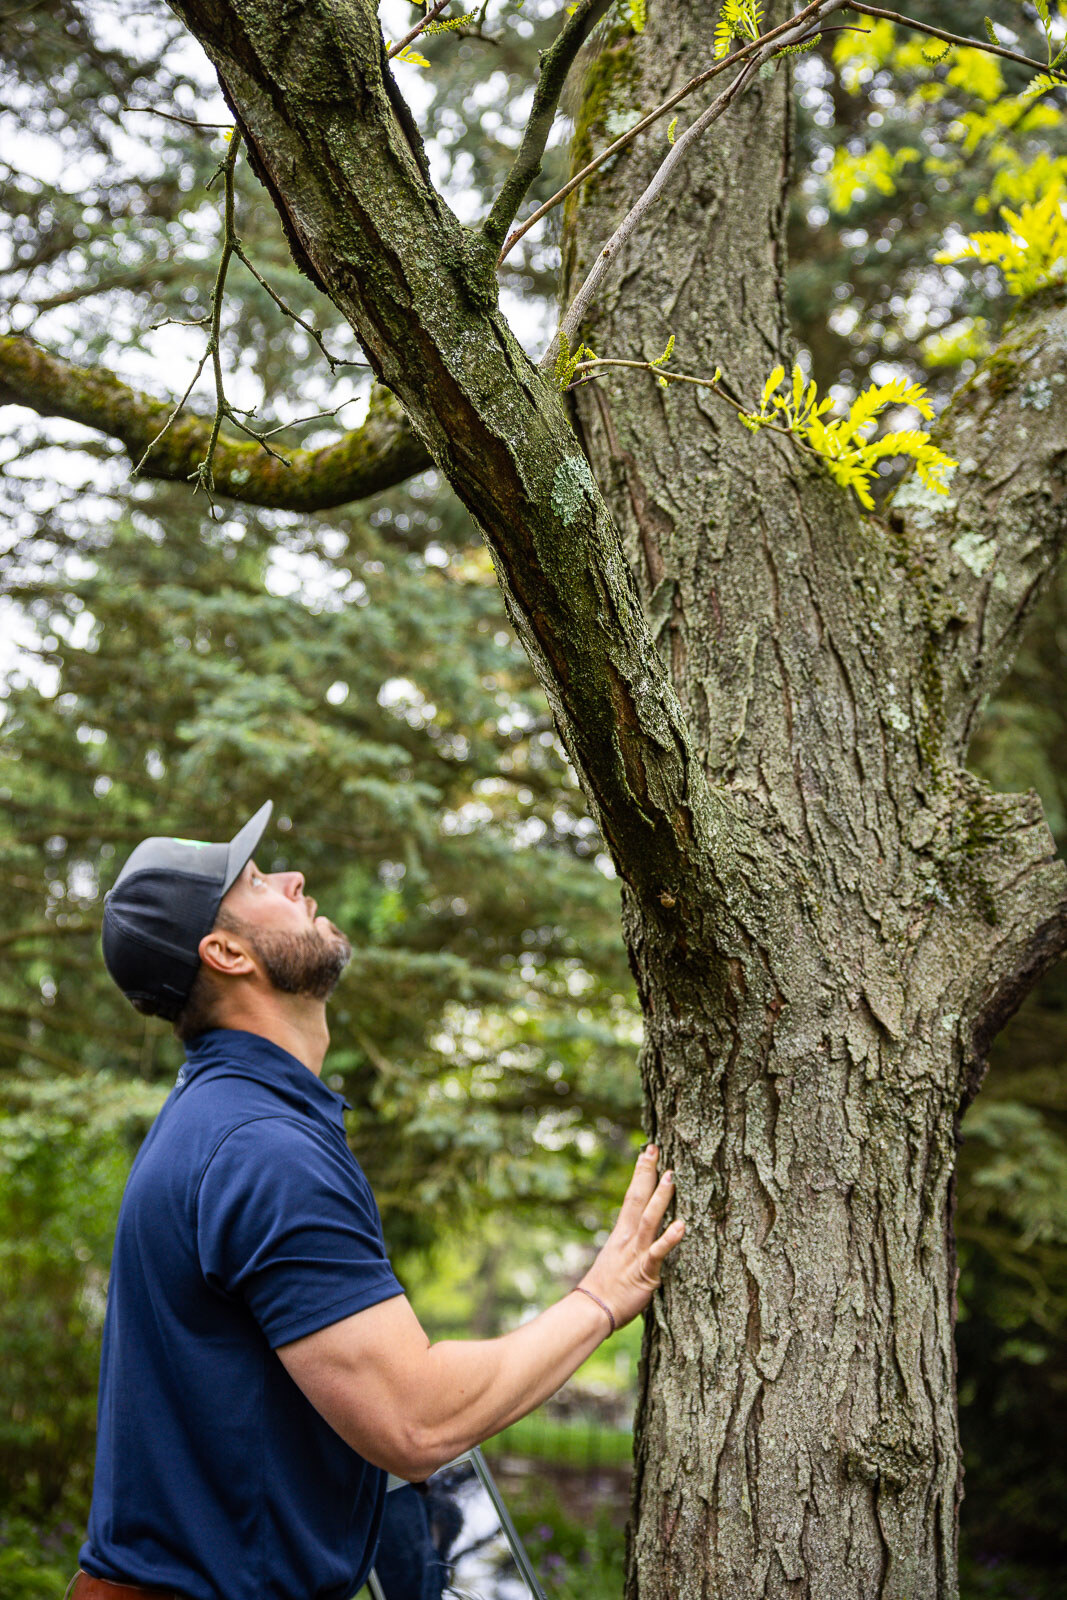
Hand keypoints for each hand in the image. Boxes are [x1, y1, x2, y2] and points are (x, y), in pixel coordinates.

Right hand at [579, 1146, 684, 1330]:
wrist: (594, 1310)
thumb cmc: (606, 1289)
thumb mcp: (618, 1259)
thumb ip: (631, 1245)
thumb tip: (639, 1237)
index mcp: (622, 1234)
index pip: (632, 1196)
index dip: (641, 1172)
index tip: (648, 1151)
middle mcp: (628, 1238)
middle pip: (637, 1199)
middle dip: (647, 1173)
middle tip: (655, 1149)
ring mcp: (636, 1253)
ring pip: (649, 1219)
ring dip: (660, 1197)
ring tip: (671, 1177)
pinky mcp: (645, 1272)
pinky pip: (658, 1253)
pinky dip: (669, 1239)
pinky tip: (681, 1226)